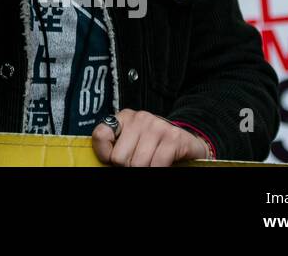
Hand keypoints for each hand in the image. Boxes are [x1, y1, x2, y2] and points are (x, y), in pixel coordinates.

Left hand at [91, 109, 209, 166]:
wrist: (187, 142)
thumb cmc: (155, 145)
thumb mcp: (132, 141)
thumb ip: (117, 147)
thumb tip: (107, 160)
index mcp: (124, 117)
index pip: (101, 135)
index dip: (105, 154)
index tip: (112, 160)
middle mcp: (139, 118)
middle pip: (119, 157)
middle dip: (128, 166)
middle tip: (139, 163)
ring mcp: (157, 126)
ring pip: (138, 164)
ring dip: (145, 170)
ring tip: (151, 163)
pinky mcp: (174, 138)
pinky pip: (157, 164)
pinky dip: (158, 170)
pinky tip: (163, 165)